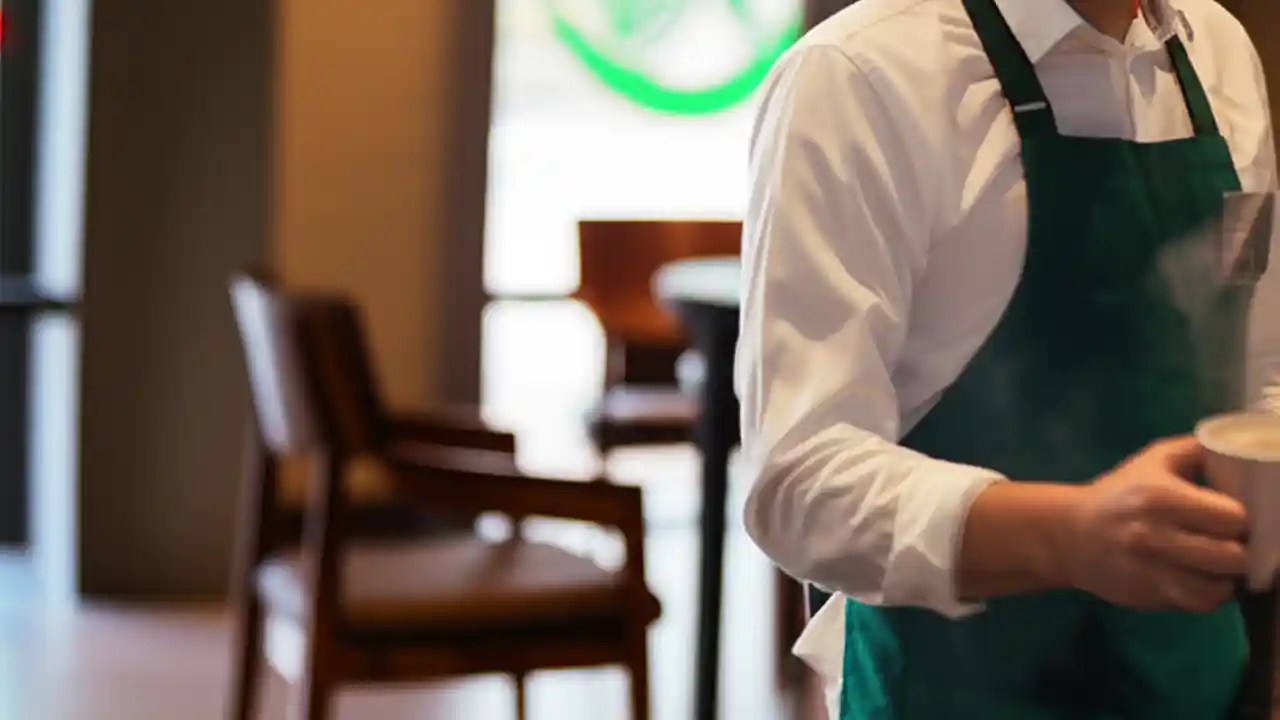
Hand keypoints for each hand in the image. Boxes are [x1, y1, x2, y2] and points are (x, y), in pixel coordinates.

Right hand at [1067, 436, 1246, 611]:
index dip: (1240, 519)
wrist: (1069, 534)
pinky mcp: (1149, 595)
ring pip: (1219, 586)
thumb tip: (1238, 451)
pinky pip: (1199, 604)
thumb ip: (1195, 450)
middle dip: (1237, 548)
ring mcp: (1152, 571)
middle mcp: (1156, 536)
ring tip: (1219, 564)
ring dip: (1226, 576)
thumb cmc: (1118, 494)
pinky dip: (1210, 594)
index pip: (1232, 518)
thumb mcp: (1151, 461)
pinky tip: (1204, 580)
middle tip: (1229, 542)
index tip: (1232, 518)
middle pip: (1233, 556)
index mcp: (1161, 498)